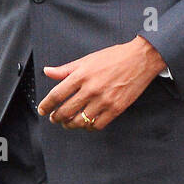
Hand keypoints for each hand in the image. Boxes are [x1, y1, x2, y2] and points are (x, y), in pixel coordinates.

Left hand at [38, 37, 167, 130]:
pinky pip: (97, 125)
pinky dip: (88, 127)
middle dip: (56, 117)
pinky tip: (86, 123)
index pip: (57, 95)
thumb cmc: (114, 57)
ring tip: (67, 123)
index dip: (46, 105)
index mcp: (81, 75)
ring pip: (80, 121)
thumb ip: (66, 69)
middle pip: (66, 111)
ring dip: (70, 124)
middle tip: (54, 118)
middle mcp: (91, 89)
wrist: (140, 59)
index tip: (42, 110)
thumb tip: (47, 71)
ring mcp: (104, 100)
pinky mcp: (116, 109)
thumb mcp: (87, 59)